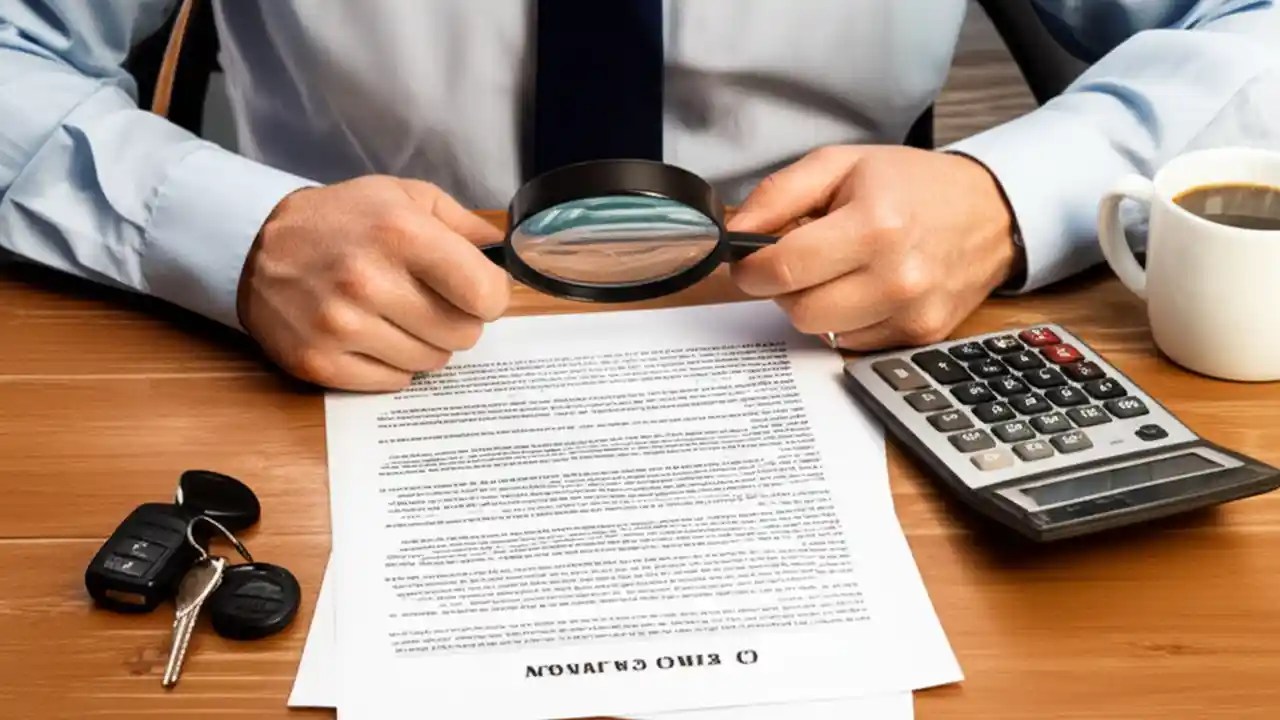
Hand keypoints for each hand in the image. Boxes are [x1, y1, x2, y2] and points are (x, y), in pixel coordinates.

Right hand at [237, 176, 509, 390]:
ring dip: (425, 343)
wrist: (257, 246)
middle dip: (458, 320)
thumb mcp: (402, 196)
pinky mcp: (319, 361)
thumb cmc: (343, 220)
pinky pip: (393, 381)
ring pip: (431, 361)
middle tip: (431, 301)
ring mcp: (340, 325)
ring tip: (397, 315)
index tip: (476, 291)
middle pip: (463, 333)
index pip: (485, 294)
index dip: (490, 296)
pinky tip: (373, 336)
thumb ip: (461, 222)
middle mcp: (369, 281)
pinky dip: (392, 364)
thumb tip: (505, 250)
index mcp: (400, 233)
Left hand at [728, 146, 1019, 349]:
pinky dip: (847, 319)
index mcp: (874, 226)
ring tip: (837, 270)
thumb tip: (735, 233)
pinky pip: (852, 343)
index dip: (750, 269)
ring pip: (821, 332)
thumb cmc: (911, 185)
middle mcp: (897, 278)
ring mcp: (913, 313)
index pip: (782, 270)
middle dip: (785, 287)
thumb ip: (777, 195)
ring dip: (815, 304)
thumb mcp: (840, 164)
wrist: (989, 212)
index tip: (748, 261)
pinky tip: (865, 288)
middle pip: (798, 311)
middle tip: (800, 260)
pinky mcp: (922, 337)